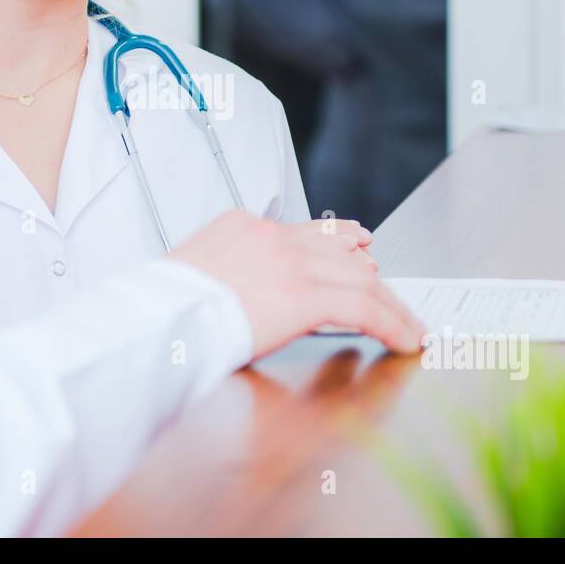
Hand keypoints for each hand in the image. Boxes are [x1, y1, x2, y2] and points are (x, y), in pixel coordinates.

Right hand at [170, 211, 425, 358]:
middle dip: (371, 276)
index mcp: (242, 225)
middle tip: (394, 296)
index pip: (306, 231)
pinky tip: (405, 338)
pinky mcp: (304, 295)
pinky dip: (391, 323)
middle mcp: (271, 236)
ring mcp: (289, 263)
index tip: (360, 247)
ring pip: (360, 278)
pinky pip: (363, 307)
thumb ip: (229, 269)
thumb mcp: (195, 271)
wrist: (155, 320)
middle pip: (339, 252)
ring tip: (409, 326)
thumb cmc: (161, 309)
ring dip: (391, 305)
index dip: (342, 241)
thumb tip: (249, 291)